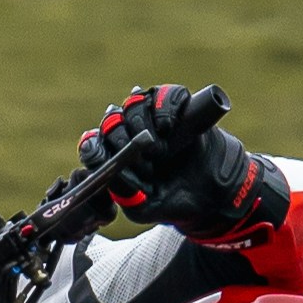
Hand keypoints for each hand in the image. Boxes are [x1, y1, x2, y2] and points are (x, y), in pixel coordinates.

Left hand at [79, 87, 253, 232]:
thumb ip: (122, 193)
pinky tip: (168, 127)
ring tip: (159, 149)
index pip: (93, 144)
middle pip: (111, 120)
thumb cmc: (169, 199)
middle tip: (141, 157)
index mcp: (115, 154)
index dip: (94, 147)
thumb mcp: (141, 207)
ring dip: (141, 124)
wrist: (208, 194)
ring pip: (134, 104)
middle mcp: (128, 131)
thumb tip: (110, 170)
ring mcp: (152, 115)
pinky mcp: (177, 106)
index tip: (101, 154)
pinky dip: (164, 108)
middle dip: (119, 137)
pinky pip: (166, 95)